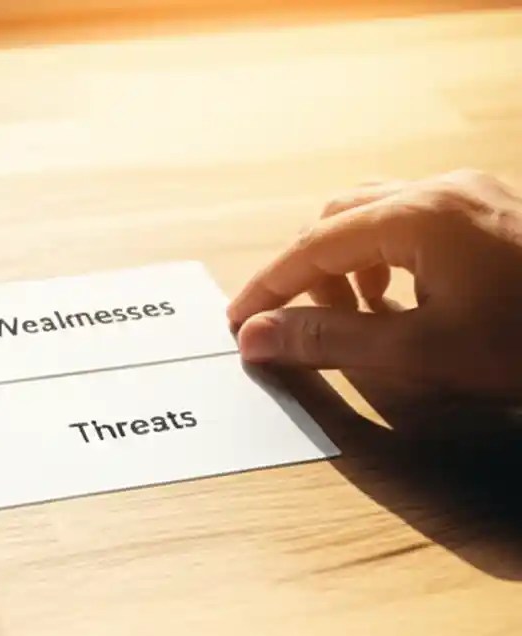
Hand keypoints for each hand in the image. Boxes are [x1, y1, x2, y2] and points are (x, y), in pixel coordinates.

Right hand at [228, 169, 521, 398]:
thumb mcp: (421, 352)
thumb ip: (328, 340)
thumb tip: (256, 338)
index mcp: (417, 215)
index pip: (312, 247)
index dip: (265, 287)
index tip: (235, 323)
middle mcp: (440, 189)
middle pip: (338, 217)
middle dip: (306, 272)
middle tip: (298, 326)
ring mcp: (472, 193)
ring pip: (375, 213)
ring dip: (346, 263)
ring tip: (355, 317)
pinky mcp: (494, 209)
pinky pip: (413, 217)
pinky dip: (385, 255)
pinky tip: (403, 298)